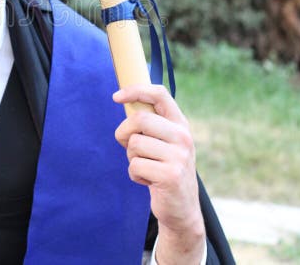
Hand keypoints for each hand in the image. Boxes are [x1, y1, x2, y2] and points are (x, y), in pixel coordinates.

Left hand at [114, 85, 204, 264]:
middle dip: (124, 134)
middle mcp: (183, 137)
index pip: (160, 95)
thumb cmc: (165, 169)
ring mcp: (179, 156)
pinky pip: (135, 166)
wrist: (182, 208)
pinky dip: (135, 175)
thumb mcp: (164, 143)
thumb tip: (123, 99)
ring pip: (134, 145)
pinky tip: (149, 181)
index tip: (116, 97)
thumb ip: (150, 124)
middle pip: (140, 120)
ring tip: (146, 167)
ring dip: (131, 158)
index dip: (136, 91)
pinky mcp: (170, 175)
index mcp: (181, 124)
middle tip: (129, 147)